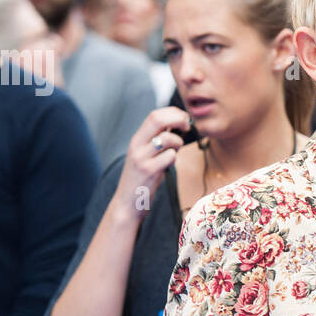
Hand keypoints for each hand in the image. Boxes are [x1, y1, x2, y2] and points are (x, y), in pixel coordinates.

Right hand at [110, 107, 191, 225]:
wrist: (127, 202)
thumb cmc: (142, 178)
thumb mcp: (145, 155)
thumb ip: (157, 140)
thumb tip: (177, 125)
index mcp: (137, 139)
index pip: (154, 115)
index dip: (173, 113)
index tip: (184, 119)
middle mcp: (137, 145)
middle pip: (158, 119)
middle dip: (178, 120)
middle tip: (187, 127)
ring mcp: (142, 158)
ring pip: (167, 138)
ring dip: (178, 143)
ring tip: (174, 152)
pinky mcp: (149, 171)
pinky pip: (170, 156)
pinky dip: (174, 159)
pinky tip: (167, 166)